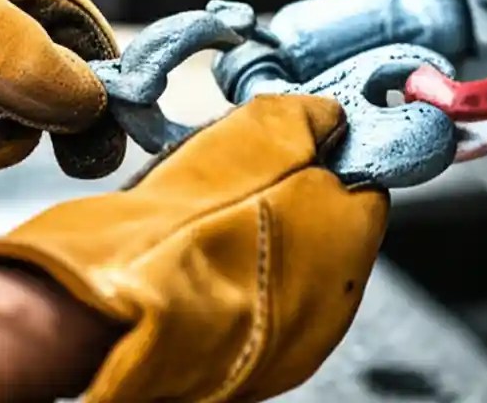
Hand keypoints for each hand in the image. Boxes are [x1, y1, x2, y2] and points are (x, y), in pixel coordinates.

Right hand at [0, 94, 389, 401]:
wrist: (122, 307)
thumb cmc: (190, 224)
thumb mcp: (259, 132)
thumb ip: (307, 118)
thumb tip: (327, 117)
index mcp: (351, 235)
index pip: (364, 182)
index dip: (322, 158)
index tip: (288, 149)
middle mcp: (336, 299)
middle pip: (329, 232)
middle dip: (291, 206)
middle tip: (237, 186)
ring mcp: (296, 341)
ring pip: (289, 274)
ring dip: (260, 250)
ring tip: (204, 230)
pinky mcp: (252, 369)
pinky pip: (254, 313)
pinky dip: (232, 290)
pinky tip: (193, 271)